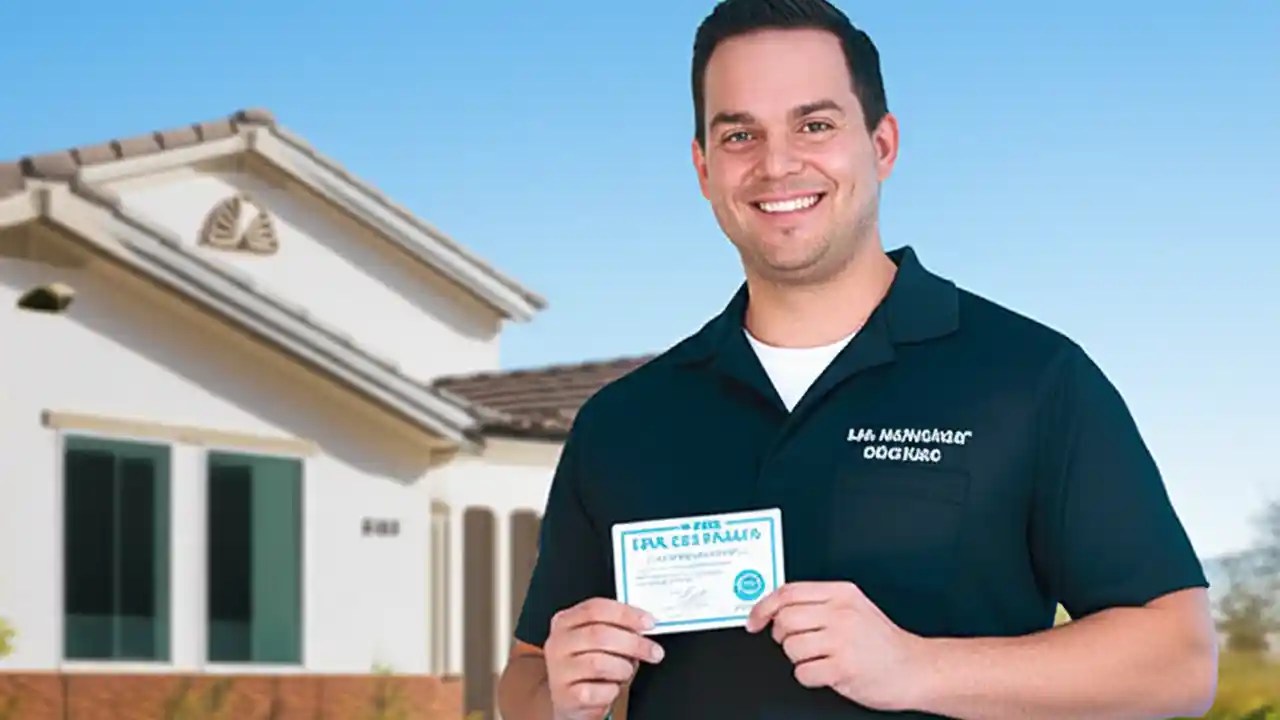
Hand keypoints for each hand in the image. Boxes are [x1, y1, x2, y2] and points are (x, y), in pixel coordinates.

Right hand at [544, 597, 665, 719]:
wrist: (568, 699)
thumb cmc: (587, 664)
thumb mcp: (596, 640)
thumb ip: (616, 628)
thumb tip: (643, 626)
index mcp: (565, 621)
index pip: (596, 609)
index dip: (626, 614)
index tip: (648, 622)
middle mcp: (558, 643)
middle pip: (599, 635)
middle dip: (633, 643)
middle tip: (654, 651)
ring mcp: (560, 670)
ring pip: (600, 664)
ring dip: (623, 669)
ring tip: (625, 672)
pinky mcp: (566, 696)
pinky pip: (599, 691)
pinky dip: (612, 690)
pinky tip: (610, 688)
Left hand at [746, 581, 929, 711]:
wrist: (915, 668)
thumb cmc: (882, 642)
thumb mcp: (854, 608)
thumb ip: (819, 602)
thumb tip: (777, 607)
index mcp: (841, 593)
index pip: (788, 592)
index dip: (763, 607)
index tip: (754, 620)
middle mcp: (841, 613)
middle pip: (785, 619)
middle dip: (782, 636)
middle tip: (797, 643)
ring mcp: (843, 640)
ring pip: (791, 647)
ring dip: (798, 659)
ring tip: (819, 658)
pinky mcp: (844, 667)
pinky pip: (803, 673)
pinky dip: (809, 677)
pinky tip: (826, 672)